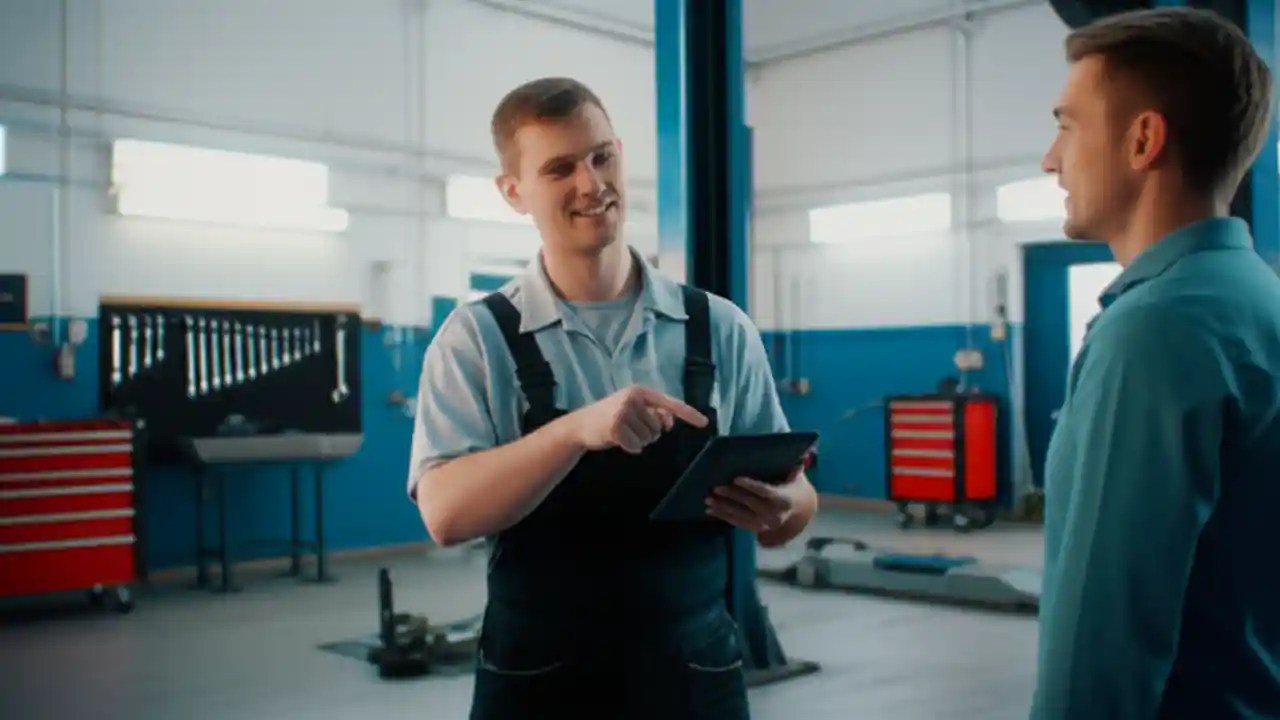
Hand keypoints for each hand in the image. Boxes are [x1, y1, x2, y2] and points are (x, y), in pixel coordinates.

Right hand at [568, 385, 708, 453]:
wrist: (581, 425)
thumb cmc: (611, 417)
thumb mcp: (634, 410)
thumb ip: (654, 413)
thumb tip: (670, 422)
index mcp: (640, 392)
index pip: (670, 403)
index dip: (688, 414)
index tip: (705, 423)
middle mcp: (633, 399)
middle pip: (659, 428)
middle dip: (648, 433)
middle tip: (629, 428)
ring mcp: (623, 412)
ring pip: (649, 438)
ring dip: (638, 441)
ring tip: (623, 433)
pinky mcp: (615, 427)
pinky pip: (636, 446)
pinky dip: (630, 448)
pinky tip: (617, 440)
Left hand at [705, 464, 803, 533]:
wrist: (799, 510)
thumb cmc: (794, 487)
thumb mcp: (797, 476)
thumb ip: (795, 465)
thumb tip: (800, 450)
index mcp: (784, 499)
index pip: (765, 492)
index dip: (751, 485)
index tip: (736, 478)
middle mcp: (774, 514)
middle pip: (749, 503)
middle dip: (731, 495)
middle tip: (715, 487)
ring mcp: (764, 524)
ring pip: (741, 515)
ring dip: (723, 507)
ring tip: (708, 499)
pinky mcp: (756, 529)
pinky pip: (737, 523)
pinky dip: (723, 516)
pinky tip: (710, 510)